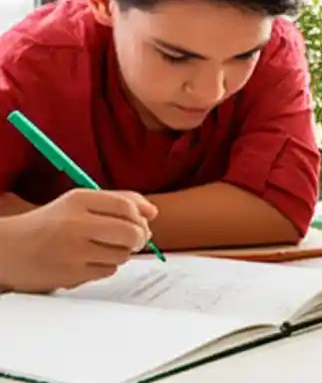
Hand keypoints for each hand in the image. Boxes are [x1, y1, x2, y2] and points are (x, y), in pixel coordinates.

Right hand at [0, 188, 156, 292]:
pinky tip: (90, 260)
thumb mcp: (79, 203)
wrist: (8, 249)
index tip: (142, 222)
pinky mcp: (70, 274)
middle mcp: (75, 224)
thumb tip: (153, 212)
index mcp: (78, 200)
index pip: (126, 205)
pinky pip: (108, 271)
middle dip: (139, 238)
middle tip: (134, 240)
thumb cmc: (49, 224)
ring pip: (122, 254)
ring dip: (122, 253)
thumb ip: (118, 201)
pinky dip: (107, 267)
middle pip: (131, 232)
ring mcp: (73, 251)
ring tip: (104, 249)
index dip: (140, 216)